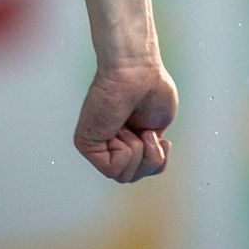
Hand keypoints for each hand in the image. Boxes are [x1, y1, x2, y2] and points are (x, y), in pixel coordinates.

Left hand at [74, 61, 177, 182]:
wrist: (139, 71)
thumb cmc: (152, 89)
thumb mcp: (159, 127)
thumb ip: (151, 151)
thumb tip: (144, 163)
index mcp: (126, 139)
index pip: (140, 171)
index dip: (157, 161)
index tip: (162, 138)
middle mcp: (109, 143)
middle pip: (132, 177)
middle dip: (150, 160)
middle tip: (146, 133)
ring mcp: (97, 144)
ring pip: (124, 176)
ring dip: (140, 152)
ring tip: (136, 129)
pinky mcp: (87, 144)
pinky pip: (113, 170)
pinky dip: (127, 152)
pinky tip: (122, 130)